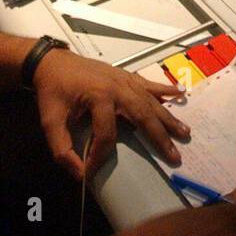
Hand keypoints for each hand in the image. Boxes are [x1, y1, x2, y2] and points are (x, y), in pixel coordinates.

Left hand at [32, 48, 186, 178]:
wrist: (52, 62)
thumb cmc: (52, 91)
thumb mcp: (50, 121)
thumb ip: (61, 149)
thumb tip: (79, 174)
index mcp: (98, 97)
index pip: (106, 134)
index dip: (99, 154)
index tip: (91, 169)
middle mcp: (116, 87)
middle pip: (142, 115)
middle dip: (159, 137)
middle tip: (175, 155)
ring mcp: (123, 80)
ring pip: (150, 101)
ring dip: (168, 117)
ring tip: (185, 132)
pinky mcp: (125, 75)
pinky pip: (148, 83)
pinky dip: (165, 88)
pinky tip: (180, 93)